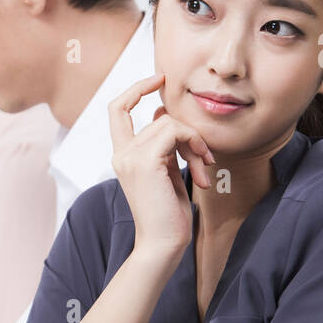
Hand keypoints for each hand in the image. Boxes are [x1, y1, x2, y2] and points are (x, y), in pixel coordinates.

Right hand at [108, 74, 215, 254]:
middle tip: (204, 159)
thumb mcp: (166, 170)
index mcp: (122, 155)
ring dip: (196, 143)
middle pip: (159, 117)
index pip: (117, 108)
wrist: (164, 243)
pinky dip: (194, 144)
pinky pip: (174, 131)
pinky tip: (201, 168)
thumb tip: (162, 110)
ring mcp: (129, 156)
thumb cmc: (169, 214)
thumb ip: (163, 143)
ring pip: (169, 122)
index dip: (136, 88)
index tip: (160, 79)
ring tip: (204, 170)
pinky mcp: (145, 161)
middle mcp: (121, 153)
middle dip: (189, 134)